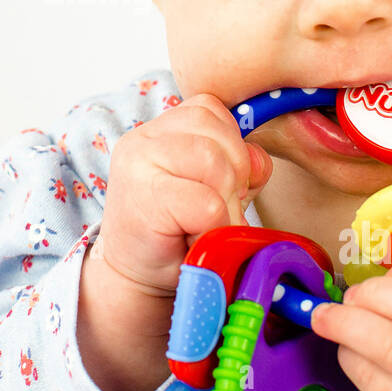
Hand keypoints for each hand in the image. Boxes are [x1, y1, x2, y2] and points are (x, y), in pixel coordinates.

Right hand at [97, 94, 272, 298]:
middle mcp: (144, 137)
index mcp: (161, 128)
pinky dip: (214, 227)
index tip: (219, 187)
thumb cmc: (176, 234)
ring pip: (215, 162)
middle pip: (219, 135)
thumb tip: (258, 162)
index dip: (231, 149)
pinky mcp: (144, 197)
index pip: (212, 110)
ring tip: (205, 225)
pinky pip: (208, 203)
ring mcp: (139, 163)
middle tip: (215, 213)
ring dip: (224, 203)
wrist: (133, 280)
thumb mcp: (216, 189)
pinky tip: (195, 240)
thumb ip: (241, 165)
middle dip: (234, 178)